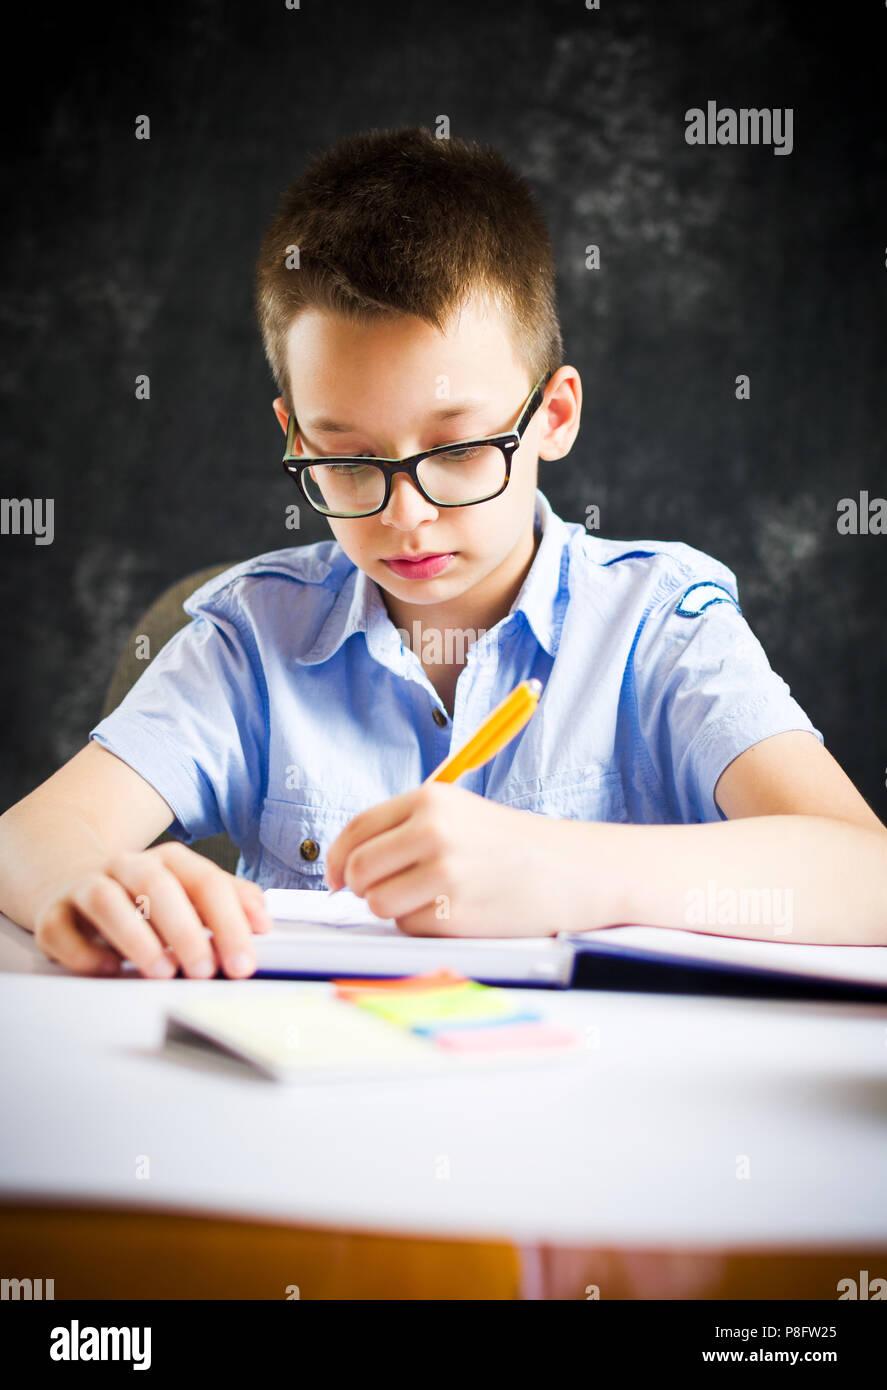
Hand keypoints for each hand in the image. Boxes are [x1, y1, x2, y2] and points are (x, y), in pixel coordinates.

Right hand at [32, 842, 272, 977]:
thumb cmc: (144, 898)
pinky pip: (61, 930)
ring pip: (106, 900)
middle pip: (158, 886)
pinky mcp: (52, 914)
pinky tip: (110, 970)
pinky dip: (86, 953)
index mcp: (168, 861)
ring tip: (162, 971)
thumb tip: (262, 922)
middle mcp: (127, 866)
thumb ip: (228, 902)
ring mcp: (86, 886)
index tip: (245, 957)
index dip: (229, 919)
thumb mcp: (189, 893)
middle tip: (206, 969)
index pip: (205, 881)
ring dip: (137, 938)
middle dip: (187, 930)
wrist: (72, 882)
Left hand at [324, 782, 585, 936]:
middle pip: (358, 869)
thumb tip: (344, 865)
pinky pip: (409, 927)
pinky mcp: (456, 912)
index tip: (335, 876)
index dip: (336, 858)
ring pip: (378, 903)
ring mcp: (444, 872)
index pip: (356, 829)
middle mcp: (433, 831)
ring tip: (434, 897)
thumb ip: (405, 828)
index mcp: (430, 799)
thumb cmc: (512, 845)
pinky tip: (458, 910)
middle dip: (360, 887)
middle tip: (383, 892)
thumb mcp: (459, 814)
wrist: (574, 870)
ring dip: (395, 908)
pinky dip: (425, 925)